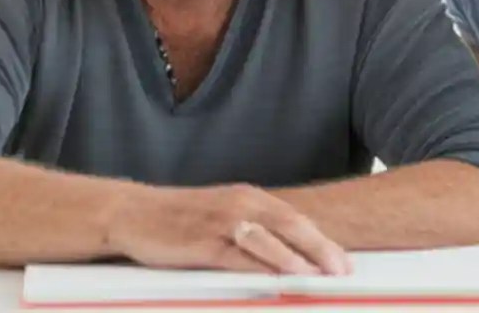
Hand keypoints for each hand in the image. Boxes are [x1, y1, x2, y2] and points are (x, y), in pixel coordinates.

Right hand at [109, 183, 351, 275]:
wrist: (133, 212)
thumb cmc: (181, 218)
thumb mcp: (223, 214)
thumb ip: (254, 228)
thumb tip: (288, 251)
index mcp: (249, 197)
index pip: (295, 218)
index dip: (322, 240)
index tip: (344, 261)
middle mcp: (240, 205)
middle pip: (290, 226)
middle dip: (320, 249)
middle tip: (342, 271)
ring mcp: (222, 223)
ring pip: (268, 241)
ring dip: (296, 259)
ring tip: (319, 277)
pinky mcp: (203, 243)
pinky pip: (238, 258)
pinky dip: (261, 269)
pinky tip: (276, 281)